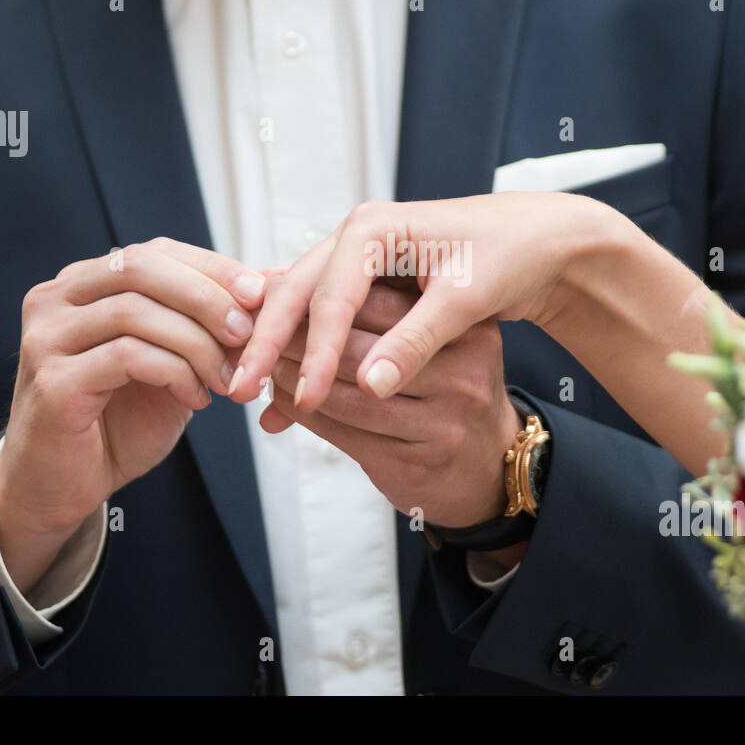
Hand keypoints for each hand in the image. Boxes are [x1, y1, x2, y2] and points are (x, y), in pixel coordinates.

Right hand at [0, 237, 265, 591]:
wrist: (62, 486)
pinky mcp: (52, 381)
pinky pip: (128, 357)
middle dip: (205, 296)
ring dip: (197, 343)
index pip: (153, 252)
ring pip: (136, 312)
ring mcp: (47, 339)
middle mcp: (55, 300)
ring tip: (228, 377)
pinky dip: (175, 372)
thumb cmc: (118, 422)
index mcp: (82, 285)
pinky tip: (196, 398)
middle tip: (247, 332)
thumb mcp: (169, 363)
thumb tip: (262, 290)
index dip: (211, 267)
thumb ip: (198, 326)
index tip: (259, 293)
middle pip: (140, 268)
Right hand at [229, 193, 614, 408]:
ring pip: (303, 306)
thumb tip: (370, 385)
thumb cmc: (509, 255)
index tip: (303, 399)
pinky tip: (288, 390)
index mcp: (373, 229)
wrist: (539, 239)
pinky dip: (306, 351)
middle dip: (265, 345)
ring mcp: (358, 257)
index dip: (312, 352)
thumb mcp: (463, 300)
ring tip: (252, 398)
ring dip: (278, 351)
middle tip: (238, 391)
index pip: (327, 296)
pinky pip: (325, 316)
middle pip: (295, 294)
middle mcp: (356, 237)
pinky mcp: (366, 279)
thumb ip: (415, 341)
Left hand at [258, 283, 522, 529]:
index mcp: (468, 327)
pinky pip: (343, 431)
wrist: (491, 465)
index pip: (378, 303)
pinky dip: (302, 414)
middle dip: (296, 340)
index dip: (318, 300)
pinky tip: (282, 403)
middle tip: (254, 335)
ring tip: (265, 368)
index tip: (274, 295)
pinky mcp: (418, 460)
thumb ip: (372, 308)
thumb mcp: (433, 337)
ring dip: (293, 380)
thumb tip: (280, 279)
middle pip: (358, 347)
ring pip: (345, 392)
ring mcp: (445, 420)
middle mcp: (463, 371)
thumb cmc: (444, 389)